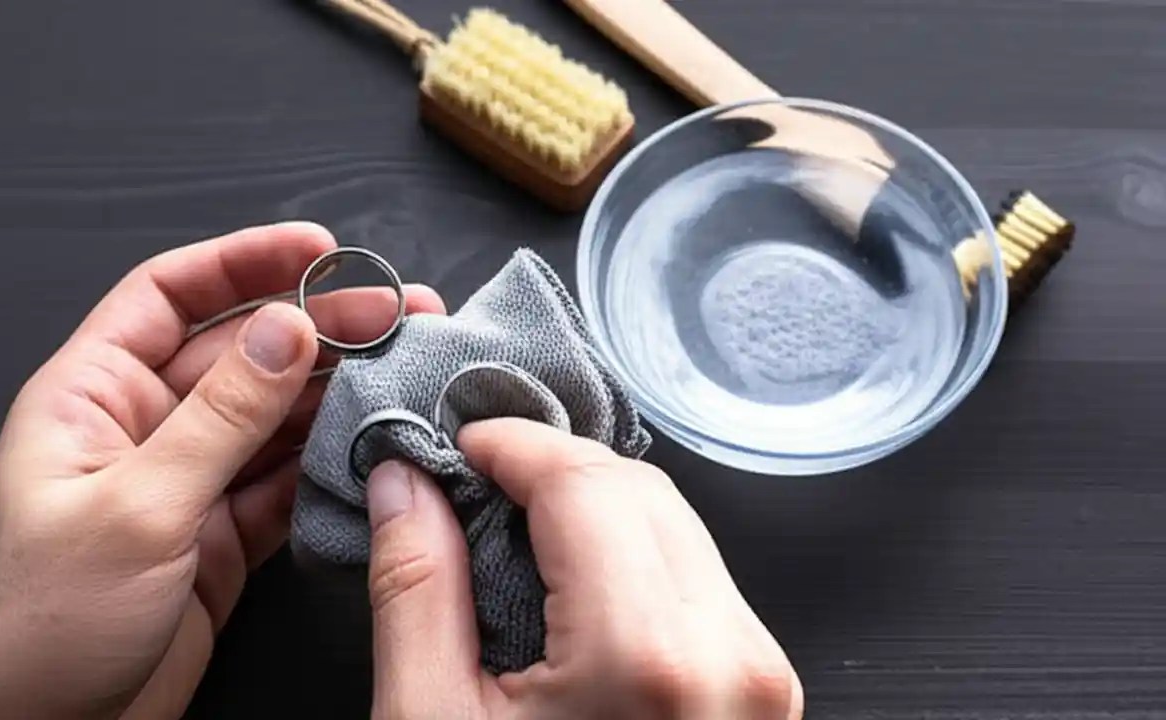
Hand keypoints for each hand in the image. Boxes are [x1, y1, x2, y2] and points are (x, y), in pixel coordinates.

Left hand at [0, 223, 444, 719]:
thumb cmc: (31, 627)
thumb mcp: (134, 508)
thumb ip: (220, 418)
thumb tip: (288, 330)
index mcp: (92, 395)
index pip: (173, 294)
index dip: (247, 260)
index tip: (321, 249)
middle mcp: (143, 430)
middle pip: (241, 353)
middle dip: (318, 327)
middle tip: (397, 316)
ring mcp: (185, 486)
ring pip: (273, 418)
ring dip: (336, 394)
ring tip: (405, 372)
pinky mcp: (219, 542)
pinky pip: (285, 485)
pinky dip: (330, 467)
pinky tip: (372, 449)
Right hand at [364, 418, 803, 719]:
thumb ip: (416, 587)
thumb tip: (407, 486)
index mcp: (643, 659)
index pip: (583, 482)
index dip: (512, 443)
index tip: (463, 442)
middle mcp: (726, 657)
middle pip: (638, 491)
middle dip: (552, 468)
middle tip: (478, 480)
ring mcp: (759, 676)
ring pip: (677, 525)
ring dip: (594, 507)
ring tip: (515, 531)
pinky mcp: (761, 691)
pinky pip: (698, 577)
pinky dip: (632, 554)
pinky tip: (572, 583)